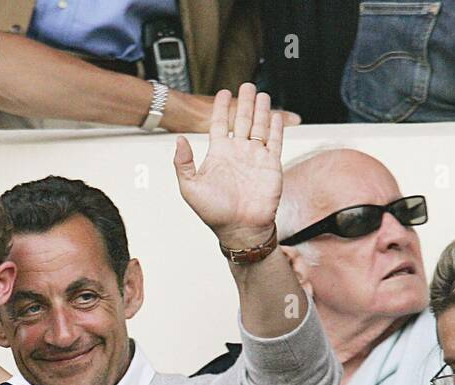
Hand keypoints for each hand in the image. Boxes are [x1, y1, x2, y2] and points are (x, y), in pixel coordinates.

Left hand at [173, 84, 285, 250]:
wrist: (241, 229)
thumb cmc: (215, 213)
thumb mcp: (190, 188)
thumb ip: (182, 163)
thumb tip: (178, 140)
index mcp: (218, 155)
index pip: (220, 125)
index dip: (221, 108)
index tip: (223, 93)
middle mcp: (238, 153)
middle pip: (242, 120)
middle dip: (244, 102)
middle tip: (247, 85)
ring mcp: (255, 158)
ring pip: (259, 126)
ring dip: (260, 110)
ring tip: (261, 94)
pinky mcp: (271, 165)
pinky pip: (274, 141)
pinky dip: (275, 128)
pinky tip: (275, 116)